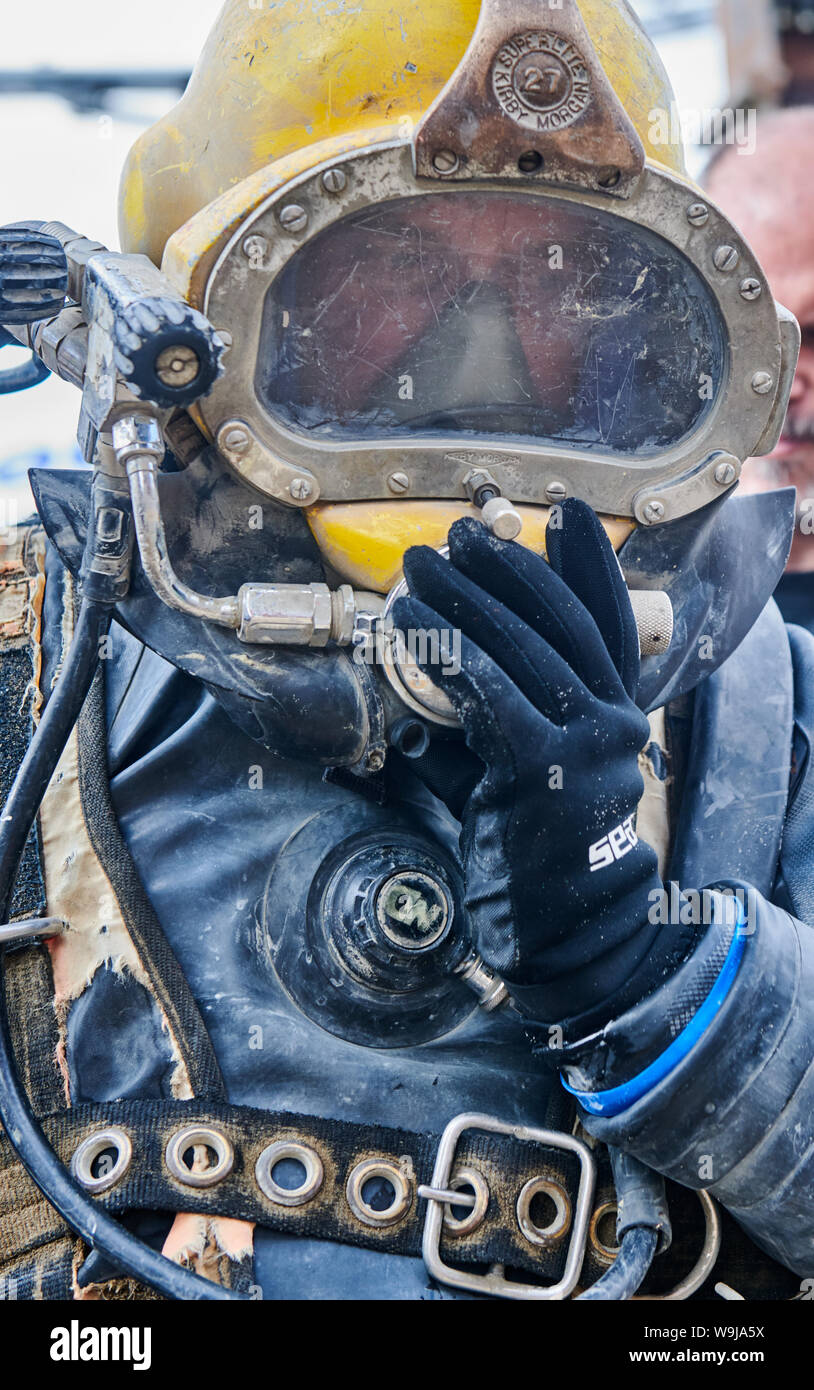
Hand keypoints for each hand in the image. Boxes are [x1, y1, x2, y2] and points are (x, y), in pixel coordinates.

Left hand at [393, 500, 664, 1026]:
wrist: (560, 931)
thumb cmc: (532, 851)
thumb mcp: (520, 775)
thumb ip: (493, 727)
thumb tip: (428, 688)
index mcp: (618, 714)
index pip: (609, 621)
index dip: (586, 563)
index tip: (561, 513)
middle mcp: (615, 720)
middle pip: (560, 619)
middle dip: (505, 568)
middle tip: (457, 537)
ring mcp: (587, 745)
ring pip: (521, 646)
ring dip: (463, 598)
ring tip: (420, 570)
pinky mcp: (544, 769)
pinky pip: (491, 690)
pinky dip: (448, 650)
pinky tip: (414, 626)